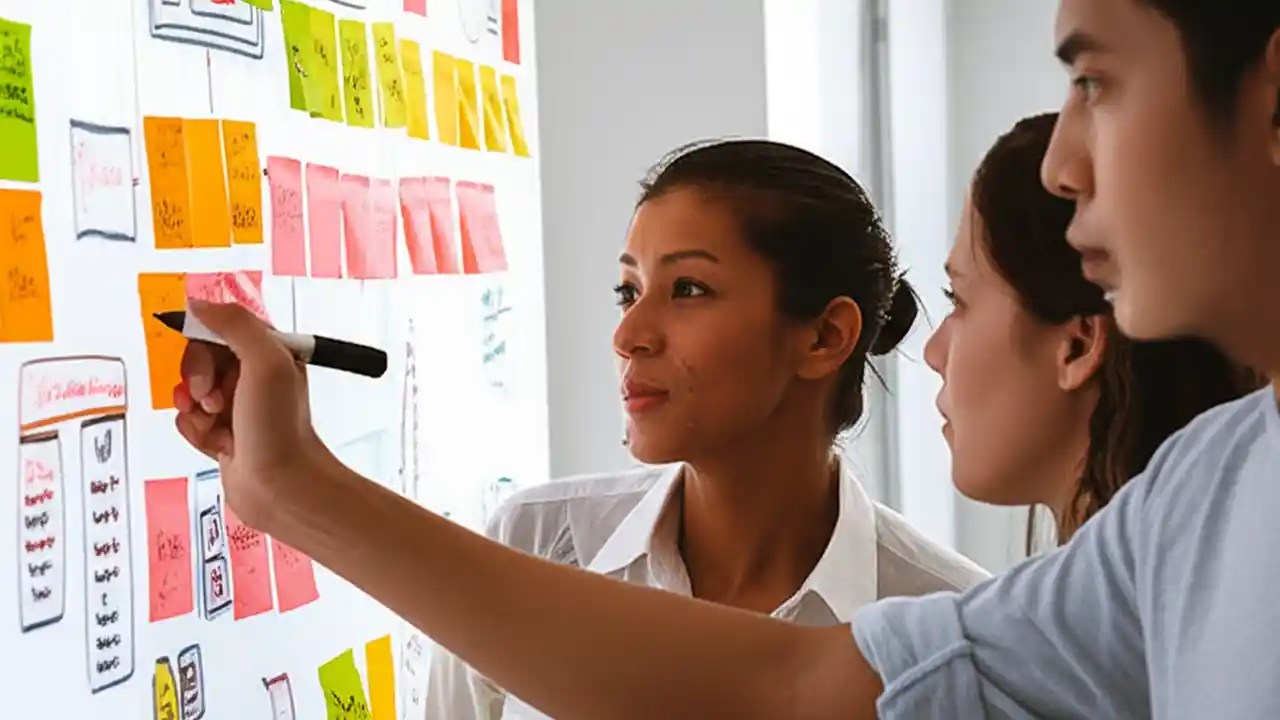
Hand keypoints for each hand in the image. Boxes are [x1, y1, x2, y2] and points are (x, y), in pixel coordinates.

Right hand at [173, 300, 325, 530]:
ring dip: (195, 409)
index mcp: (267, 352)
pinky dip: (195, 432)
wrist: (280, 487)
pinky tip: (219, 445)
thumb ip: (235, 326)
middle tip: (214, 400)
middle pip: (198, 358)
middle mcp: (252, 375)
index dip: (204, 343)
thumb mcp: (265, 363)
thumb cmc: (278, 427)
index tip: (208, 361)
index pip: (218, 328)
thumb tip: (198, 305)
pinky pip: (188, 421)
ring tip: (219, 425)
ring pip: (188, 391)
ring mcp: (236, 405)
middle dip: (198, 379)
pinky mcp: (221, 433)